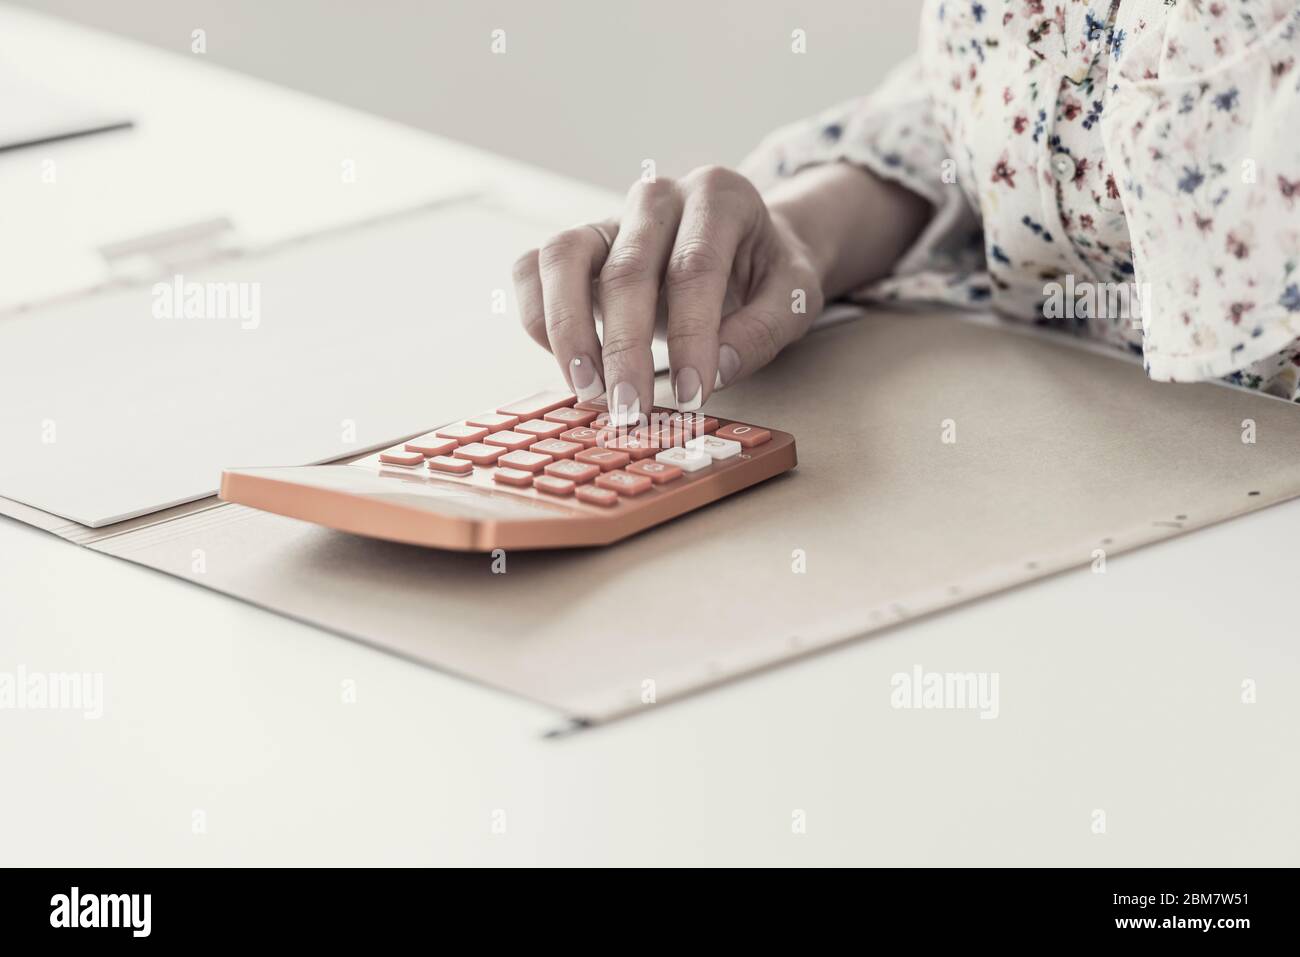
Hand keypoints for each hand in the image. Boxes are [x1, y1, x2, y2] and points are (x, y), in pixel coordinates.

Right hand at [512, 166, 824, 422]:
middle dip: (626, 350)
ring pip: (562, 258)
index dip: (692, 336)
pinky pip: (534, 270)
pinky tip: (570, 367)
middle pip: (626, 269)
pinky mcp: (575, 245)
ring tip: (589, 393)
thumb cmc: (765, 272)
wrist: (745, 245)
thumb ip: (765, 329)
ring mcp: (608, 217)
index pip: (694, 268)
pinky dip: (539, 319)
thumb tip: (718, 368)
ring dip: (568, 332)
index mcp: (719, 195)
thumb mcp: (795, 296)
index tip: (694, 396)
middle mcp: (656, 198)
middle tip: (632, 411)